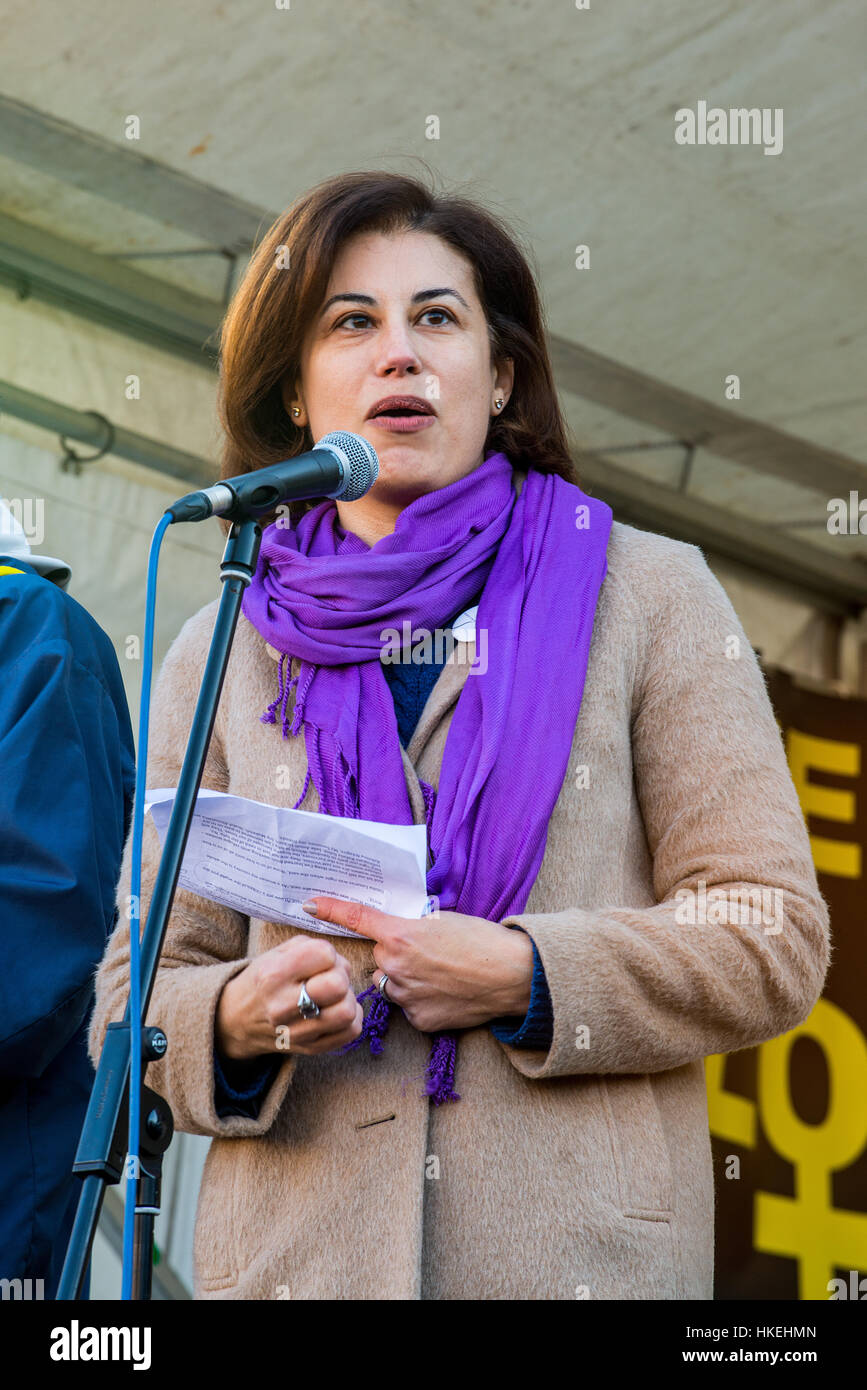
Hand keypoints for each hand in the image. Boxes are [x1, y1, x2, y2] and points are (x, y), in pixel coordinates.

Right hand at [215, 935, 362, 1059]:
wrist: (238, 1020)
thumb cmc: (263, 980)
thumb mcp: (276, 953)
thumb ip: (310, 946)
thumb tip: (340, 962)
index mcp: (273, 974)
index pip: (324, 954)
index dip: (328, 953)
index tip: (318, 959)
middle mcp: (282, 1006)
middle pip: (337, 985)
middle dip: (340, 975)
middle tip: (330, 976)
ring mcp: (296, 1032)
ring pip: (347, 1012)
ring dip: (347, 998)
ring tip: (334, 995)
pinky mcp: (310, 1048)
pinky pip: (350, 1032)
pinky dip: (351, 1018)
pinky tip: (336, 1009)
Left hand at [300, 898, 534, 1033]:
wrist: (512, 975)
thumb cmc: (482, 941)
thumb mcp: (443, 920)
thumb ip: (412, 927)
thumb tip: (399, 933)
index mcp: (400, 935)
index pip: (356, 918)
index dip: (331, 909)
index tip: (309, 904)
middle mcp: (395, 966)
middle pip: (380, 957)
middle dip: (396, 955)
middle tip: (429, 954)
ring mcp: (404, 996)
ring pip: (392, 984)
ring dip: (407, 979)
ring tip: (442, 976)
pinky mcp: (417, 1020)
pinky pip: (408, 1006)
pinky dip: (421, 1000)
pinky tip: (446, 994)